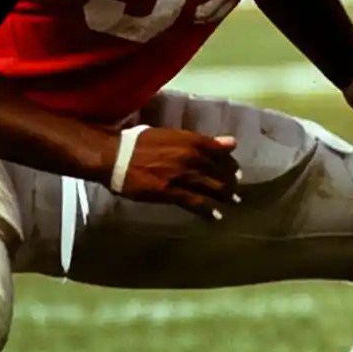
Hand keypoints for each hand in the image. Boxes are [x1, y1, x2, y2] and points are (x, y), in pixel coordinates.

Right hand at [117, 127, 240, 220]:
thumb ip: (201, 141)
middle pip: (220, 172)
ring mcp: (183, 177)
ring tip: (233, 202)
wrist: (117, 157)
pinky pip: (197, 203)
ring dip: (225, 196)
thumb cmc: (139, 142)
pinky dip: (209, 211)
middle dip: (231, 182)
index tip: (235, 171)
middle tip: (235, 189)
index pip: (220, 153)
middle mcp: (192, 158)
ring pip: (213, 188)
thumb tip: (231, 142)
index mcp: (191, 141)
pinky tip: (216, 216)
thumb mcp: (171, 135)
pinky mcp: (173, 193)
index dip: (230, 164)